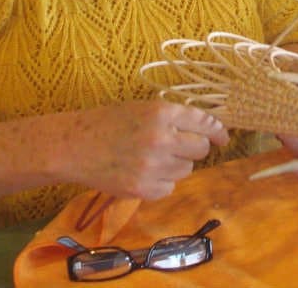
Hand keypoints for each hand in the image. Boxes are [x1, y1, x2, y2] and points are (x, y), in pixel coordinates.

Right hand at [63, 100, 228, 199]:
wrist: (74, 146)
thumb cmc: (110, 122)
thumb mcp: (143, 108)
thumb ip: (174, 117)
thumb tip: (209, 130)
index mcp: (162, 112)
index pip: (204, 123)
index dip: (217, 131)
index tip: (223, 138)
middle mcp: (161, 138)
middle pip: (200, 149)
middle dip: (192, 148)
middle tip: (175, 146)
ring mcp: (152, 166)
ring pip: (186, 170)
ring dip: (176, 165)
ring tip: (151, 158)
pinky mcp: (143, 188)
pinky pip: (169, 187)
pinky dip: (161, 182)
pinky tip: (142, 172)